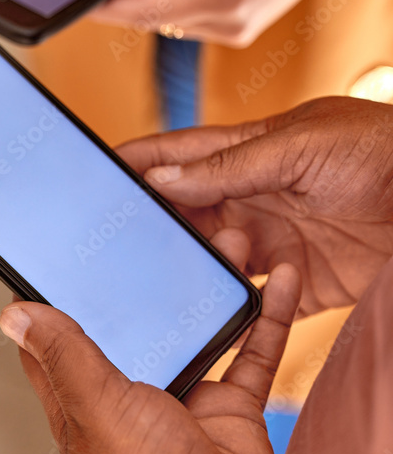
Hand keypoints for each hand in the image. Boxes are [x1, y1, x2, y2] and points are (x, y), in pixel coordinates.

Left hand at [0, 260, 301, 453]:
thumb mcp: (97, 409)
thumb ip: (64, 357)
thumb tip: (15, 315)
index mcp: (83, 399)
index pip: (56, 340)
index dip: (50, 298)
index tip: (52, 255)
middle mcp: (129, 396)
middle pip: (132, 324)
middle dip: (143, 279)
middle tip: (152, 230)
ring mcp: (180, 398)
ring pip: (192, 329)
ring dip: (205, 288)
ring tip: (215, 242)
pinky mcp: (228, 407)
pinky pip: (249, 352)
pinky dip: (264, 317)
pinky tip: (271, 281)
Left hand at [93, 0, 392, 46]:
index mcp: (223, 0)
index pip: (146, 13)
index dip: (109, 7)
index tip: (81, 1)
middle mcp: (228, 27)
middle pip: (153, 20)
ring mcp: (234, 34)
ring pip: (168, 22)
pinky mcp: (236, 32)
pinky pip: (188, 20)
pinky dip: (174, 1)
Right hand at [117, 96, 392, 315]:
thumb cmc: (385, 151)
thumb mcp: (302, 146)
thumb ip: (230, 165)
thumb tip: (162, 179)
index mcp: (247, 151)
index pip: (174, 155)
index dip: (132, 163)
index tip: (90, 175)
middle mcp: (252, 195)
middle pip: (181, 209)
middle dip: (147, 221)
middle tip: (109, 240)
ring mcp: (272, 238)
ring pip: (207, 255)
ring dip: (184, 264)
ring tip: (155, 276)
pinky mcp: (298, 281)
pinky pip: (249, 295)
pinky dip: (227, 302)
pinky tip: (204, 307)